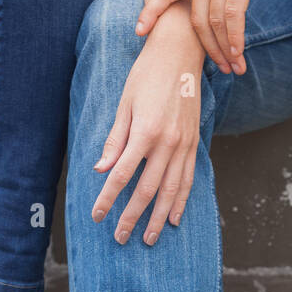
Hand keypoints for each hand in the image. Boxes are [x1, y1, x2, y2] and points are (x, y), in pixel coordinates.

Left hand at [92, 5, 203, 244]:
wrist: (181, 53)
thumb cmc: (147, 75)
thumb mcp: (125, 104)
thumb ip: (115, 140)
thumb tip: (101, 170)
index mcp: (145, 132)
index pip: (121, 175)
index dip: (108, 199)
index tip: (97, 216)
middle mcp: (167, 142)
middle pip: (146, 190)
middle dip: (132, 217)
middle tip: (121, 238)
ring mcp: (184, 145)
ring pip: (170, 191)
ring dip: (157, 217)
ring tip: (148, 238)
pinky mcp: (194, 143)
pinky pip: (188, 179)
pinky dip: (181, 201)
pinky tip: (173, 218)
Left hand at [134, 0, 291, 73]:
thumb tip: (217, 8)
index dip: (151, 11)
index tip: (139, 31)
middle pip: (196, 20)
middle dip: (208, 49)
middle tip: (222, 69)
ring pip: (216, 20)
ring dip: (225, 49)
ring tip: (235, 67)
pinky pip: (234, 13)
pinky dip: (235, 36)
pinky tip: (239, 51)